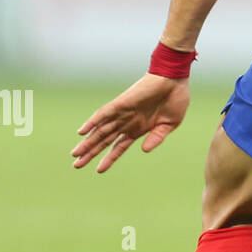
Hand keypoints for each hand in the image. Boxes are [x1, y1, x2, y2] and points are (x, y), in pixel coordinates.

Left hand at [72, 74, 190, 172]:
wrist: (175, 80)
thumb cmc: (176, 99)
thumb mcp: (170, 124)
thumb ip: (157, 137)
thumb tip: (144, 150)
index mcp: (138, 128)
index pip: (118, 146)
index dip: (109, 158)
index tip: (98, 171)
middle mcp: (127, 122)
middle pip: (104, 140)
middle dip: (91, 153)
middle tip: (76, 165)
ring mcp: (123, 113)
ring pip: (101, 130)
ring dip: (88, 142)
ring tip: (75, 154)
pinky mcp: (122, 103)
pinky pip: (103, 114)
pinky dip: (92, 122)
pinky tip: (81, 132)